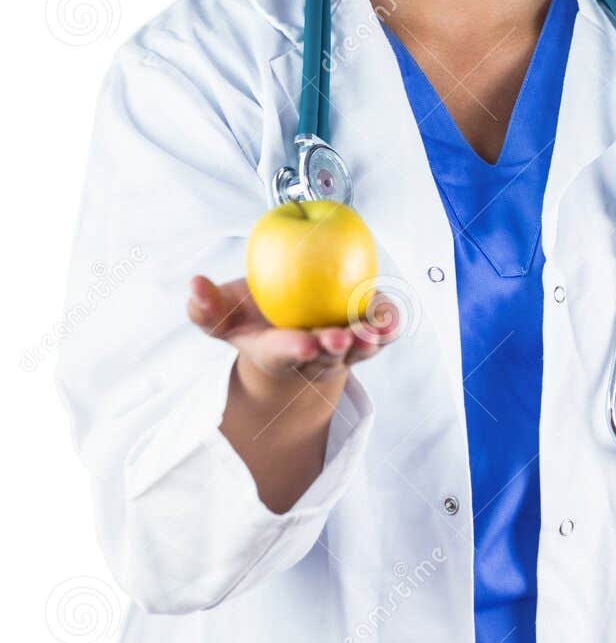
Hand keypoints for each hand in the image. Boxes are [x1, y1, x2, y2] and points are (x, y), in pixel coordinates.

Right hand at [186, 274, 401, 393]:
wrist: (288, 331)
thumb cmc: (253, 320)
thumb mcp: (222, 315)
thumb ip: (205, 306)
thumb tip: (195, 284)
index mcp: (276, 353)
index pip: (284, 354)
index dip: (294, 350)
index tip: (303, 344)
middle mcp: (314, 357)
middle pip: (327, 357)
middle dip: (336, 349)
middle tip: (342, 338)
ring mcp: (343, 350)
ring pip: (359, 351)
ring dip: (369, 342)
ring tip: (376, 330)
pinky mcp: (366, 334)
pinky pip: (382, 333)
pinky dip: (389, 326)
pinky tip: (393, 317)